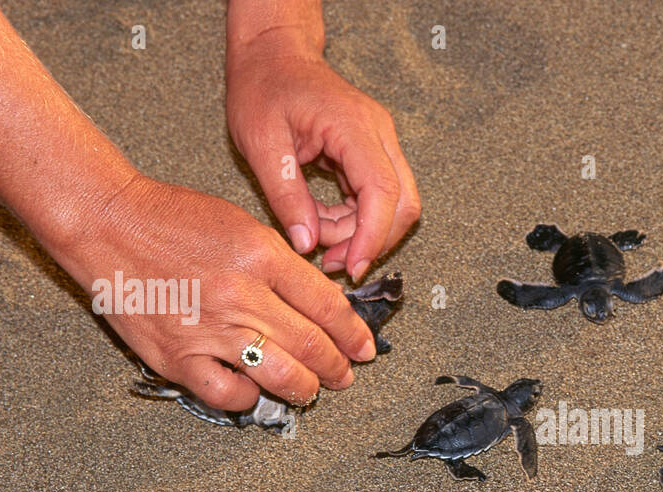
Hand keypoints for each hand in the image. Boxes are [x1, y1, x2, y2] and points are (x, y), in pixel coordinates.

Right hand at [50, 175, 376, 409]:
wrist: (105, 222)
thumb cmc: (172, 218)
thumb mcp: (243, 225)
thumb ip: (282, 266)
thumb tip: (320, 305)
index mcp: (262, 256)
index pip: (328, 306)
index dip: (354, 334)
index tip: (364, 348)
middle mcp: (241, 295)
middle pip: (312, 346)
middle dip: (338, 367)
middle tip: (345, 375)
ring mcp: (209, 330)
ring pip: (281, 376)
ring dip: (306, 389)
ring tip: (313, 391)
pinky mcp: (177, 357)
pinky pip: (229, 394)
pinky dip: (250, 398)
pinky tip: (255, 390)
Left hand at [226, 38, 419, 280]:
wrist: (273, 54)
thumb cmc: (263, 86)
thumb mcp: (260, 142)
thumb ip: (285, 195)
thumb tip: (307, 243)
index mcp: (353, 126)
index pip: (383, 191)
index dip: (373, 236)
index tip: (354, 267)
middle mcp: (379, 133)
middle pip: (402, 203)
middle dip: (371, 241)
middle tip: (333, 262)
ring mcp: (380, 142)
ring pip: (394, 205)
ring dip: (360, 232)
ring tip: (317, 235)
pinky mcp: (372, 152)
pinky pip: (378, 197)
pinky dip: (354, 218)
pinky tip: (323, 220)